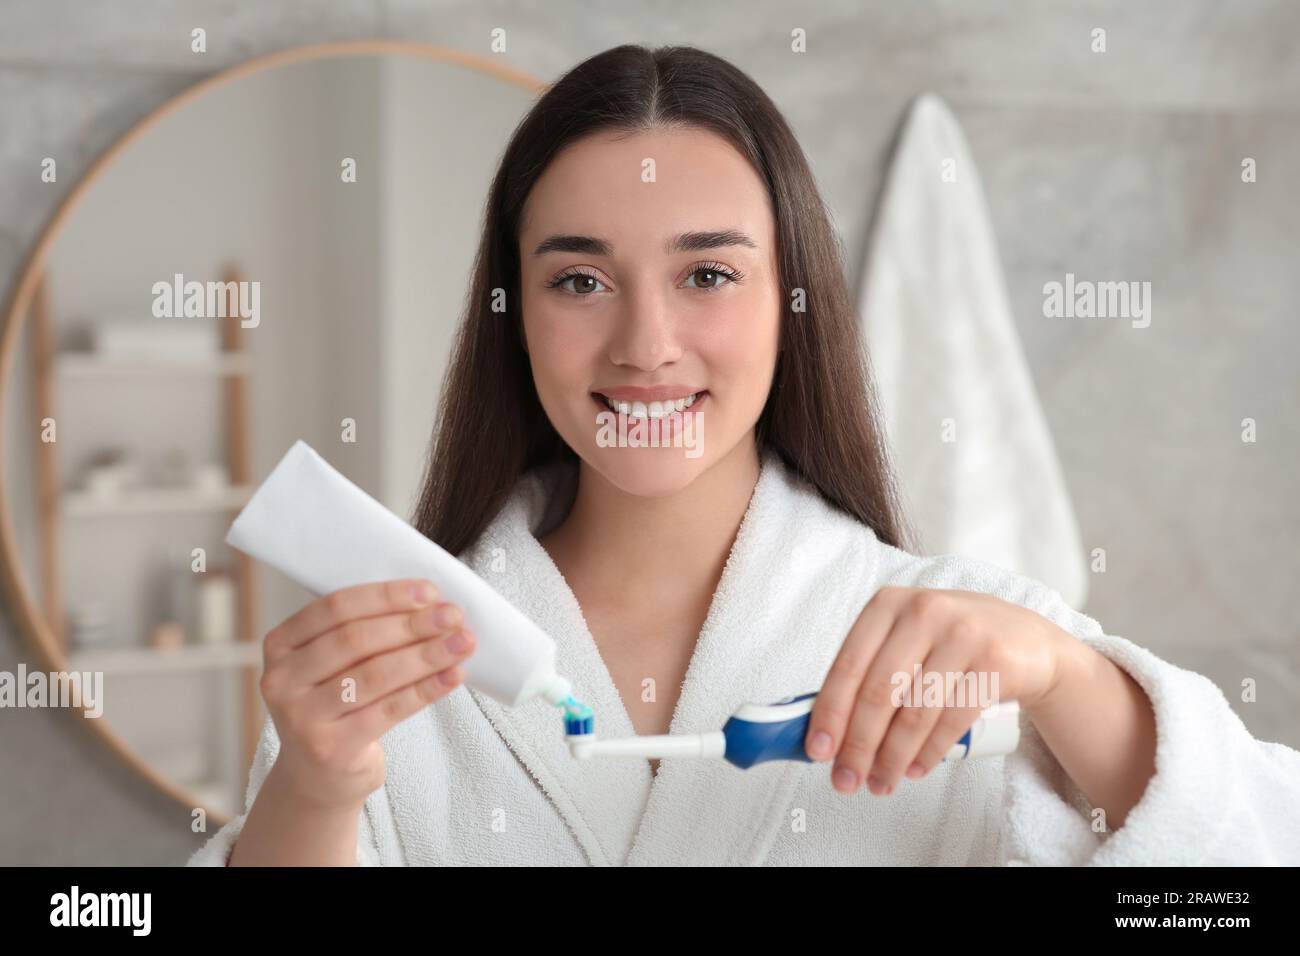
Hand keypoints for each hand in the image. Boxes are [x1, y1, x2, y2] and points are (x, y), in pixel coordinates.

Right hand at [258, 578, 475, 810]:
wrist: (317, 777)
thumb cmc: (336, 706)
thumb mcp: (331, 665)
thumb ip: (363, 632)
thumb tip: (429, 604)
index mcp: (280, 644)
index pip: (337, 608)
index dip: (387, 596)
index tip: (429, 591)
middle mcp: (282, 679)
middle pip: (357, 639)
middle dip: (412, 624)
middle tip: (453, 616)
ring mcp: (302, 717)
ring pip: (376, 674)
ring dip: (427, 655)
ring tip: (462, 642)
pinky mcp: (330, 748)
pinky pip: (389, 710)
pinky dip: (427, 689)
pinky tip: (453, 676)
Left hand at [804, 586, 1071, 795]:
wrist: (1029, 642)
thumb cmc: (952, 645)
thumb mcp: (907, 640)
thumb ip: (869, 672)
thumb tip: (827, 731)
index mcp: (888, 604)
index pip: (848, 665)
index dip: (829, 712)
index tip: (817, 750)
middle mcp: (923, 611)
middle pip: (878, 693)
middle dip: (858, 745)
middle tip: (846, 780)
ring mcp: (962, 633)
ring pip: (914, 712)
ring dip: (892, 758)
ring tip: (880, 783)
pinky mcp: (994, 661)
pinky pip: (951, 721)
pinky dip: (928, 753)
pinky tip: (915, 770)